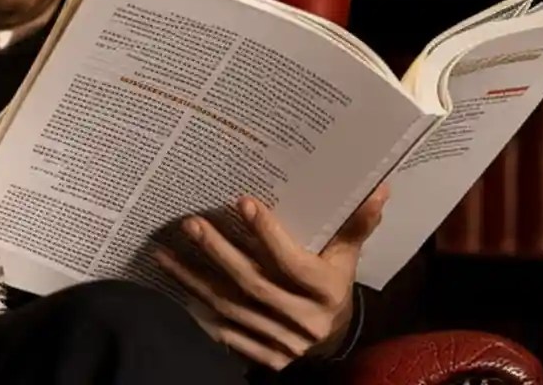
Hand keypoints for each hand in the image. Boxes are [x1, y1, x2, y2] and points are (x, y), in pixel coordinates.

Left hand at [154, 183, 388, 370]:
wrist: (332, 339)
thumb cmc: (333, 284)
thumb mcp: (346, 257)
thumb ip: (355, 225)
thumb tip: (377, 188)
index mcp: (326, 291)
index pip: (294, 263)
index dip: (269, 234)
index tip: (242, 202)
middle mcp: (303, 319)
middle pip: (254, 284)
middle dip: (219, 253)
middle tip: (192, 224)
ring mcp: (281, 340)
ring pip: (230, 307)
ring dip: (194, 279)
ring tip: (165, 252)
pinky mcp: (262, 355)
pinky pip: (223, 330)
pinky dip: (198, 308)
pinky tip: (175, 284)